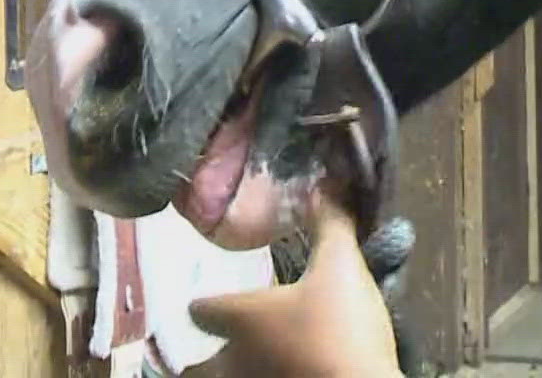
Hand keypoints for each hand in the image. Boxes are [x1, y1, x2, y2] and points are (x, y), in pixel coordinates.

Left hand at [190, 189, 402, 377]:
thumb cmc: (338, 327)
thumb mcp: (341, 266)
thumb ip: (331, 224)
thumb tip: (325, 183)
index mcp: (240, 319)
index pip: (200, 309)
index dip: (204, 299)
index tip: (210, 292)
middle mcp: (235, 357)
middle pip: (215, 346)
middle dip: (230, 334)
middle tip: (255, 317)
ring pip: (240, 369)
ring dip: (255, 356)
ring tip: (282, 340)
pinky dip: (280, 369)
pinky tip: (302, 361)